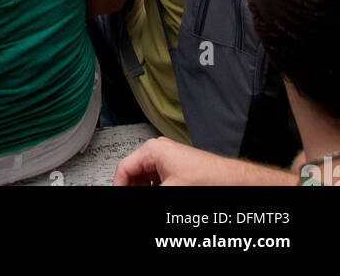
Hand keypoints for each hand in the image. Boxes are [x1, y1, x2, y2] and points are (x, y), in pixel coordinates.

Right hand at [114, 138, 269, 187]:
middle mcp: (159, 151)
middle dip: (132, 188)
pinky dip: (153, 190)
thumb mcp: (168, 190)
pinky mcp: (177, 169)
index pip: (124, 168)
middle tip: (130, 200)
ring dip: (143, 190)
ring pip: (145, 179)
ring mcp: (168, 160)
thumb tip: (129, 192)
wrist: (231, 181)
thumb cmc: (207, 178)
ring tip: (143, 200)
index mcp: (152, 149)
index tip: (118, 195)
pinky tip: (158, 198)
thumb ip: (145, 193)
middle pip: (134, 174)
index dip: (118, 186)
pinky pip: (157, 180)